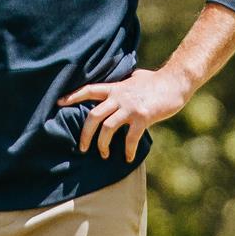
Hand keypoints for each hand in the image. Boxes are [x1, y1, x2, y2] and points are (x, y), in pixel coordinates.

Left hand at [57, 68, 190, 160]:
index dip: (73, 96)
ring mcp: (131, 107)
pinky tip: (127, 157)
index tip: (58, 103)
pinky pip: (130, 138)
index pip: (89, 90)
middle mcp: (120, 97)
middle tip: (82, 148)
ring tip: (102, 155)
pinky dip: (127, 150)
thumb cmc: (156, 81)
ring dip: (102, 144)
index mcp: (116, 88)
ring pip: (107, 128)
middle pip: (93, 116)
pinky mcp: (143, 117)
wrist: (176, 81)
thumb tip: (120, 83)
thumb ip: (124, 83)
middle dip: (85, 134)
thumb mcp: (135, 78)